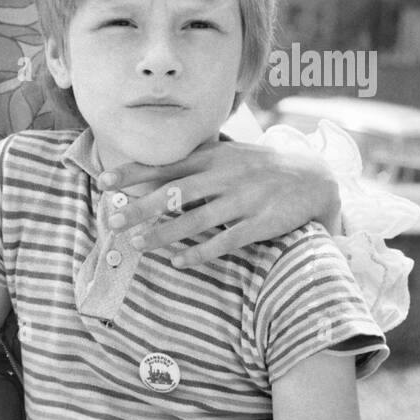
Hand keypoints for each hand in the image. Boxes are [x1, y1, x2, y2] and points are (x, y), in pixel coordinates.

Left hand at [100, 140, 339, 266]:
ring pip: (197, 218)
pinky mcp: (261, 223)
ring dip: (164, 233)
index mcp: (214, 158)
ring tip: (137, 246)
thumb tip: (154, 169)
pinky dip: (200, 252)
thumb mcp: (229, 156)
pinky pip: (226, 241)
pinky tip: (178, 263)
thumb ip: (196, 161)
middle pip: (175, 192)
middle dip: (141, 207)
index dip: (134, 172)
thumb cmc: (261, 168)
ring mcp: (244, 200)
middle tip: (112, 220)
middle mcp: (225, 176)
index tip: (104, 181)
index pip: (166, 164)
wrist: (315, 179)